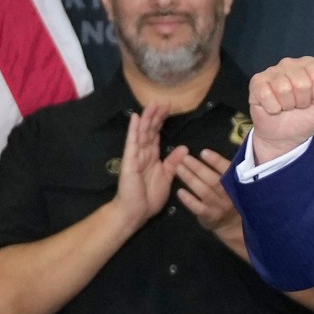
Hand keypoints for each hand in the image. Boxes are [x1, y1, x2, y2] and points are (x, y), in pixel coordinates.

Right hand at [112, 103, 185, 228]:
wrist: (135, 211)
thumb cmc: (149, 197)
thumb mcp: (167, 177)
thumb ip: (174, 162)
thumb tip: (184, 147)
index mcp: (152, 156)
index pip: (157, 135)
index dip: (162, 121)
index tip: (168, 109)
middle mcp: (143, 153)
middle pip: (150, 130)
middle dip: (157, 116)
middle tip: (164, 101)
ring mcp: (135, 155)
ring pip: (142, 132)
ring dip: (148, 117)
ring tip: (153, 104)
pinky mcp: (130, 160)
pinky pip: (132, 142)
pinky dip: (134, 129)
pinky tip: (136, 117)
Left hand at [172, 146, 241, 235]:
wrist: (232, 225)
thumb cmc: (229, 197)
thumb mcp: (234, 183)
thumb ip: (227, 169)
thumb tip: (213, 150)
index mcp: (236, 184)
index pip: (227, 170)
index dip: (216, 161)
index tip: (203, 152)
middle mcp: (229, 195)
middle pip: (213, 180)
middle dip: (198, 168)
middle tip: (184, 158)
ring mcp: (219, 207)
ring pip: (204, 191)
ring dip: (190, 179)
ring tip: (178, 168)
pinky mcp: (210, 217)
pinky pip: (198, 207)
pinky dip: (189, 199)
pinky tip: (179, 191)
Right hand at [248, 57, 313, 163]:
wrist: (284, 136)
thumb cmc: (306, 117)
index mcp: (309, 65)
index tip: (313, 100)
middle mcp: (290, 63)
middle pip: (302, 82)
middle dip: (302, 102)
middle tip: (298, 106)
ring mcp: (271, 71)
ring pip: (283, 88)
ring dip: (287, 106)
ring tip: (286, 107)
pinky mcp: (256, 82)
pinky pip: (266, 94)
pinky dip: (273, 108)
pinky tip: (274, 108)